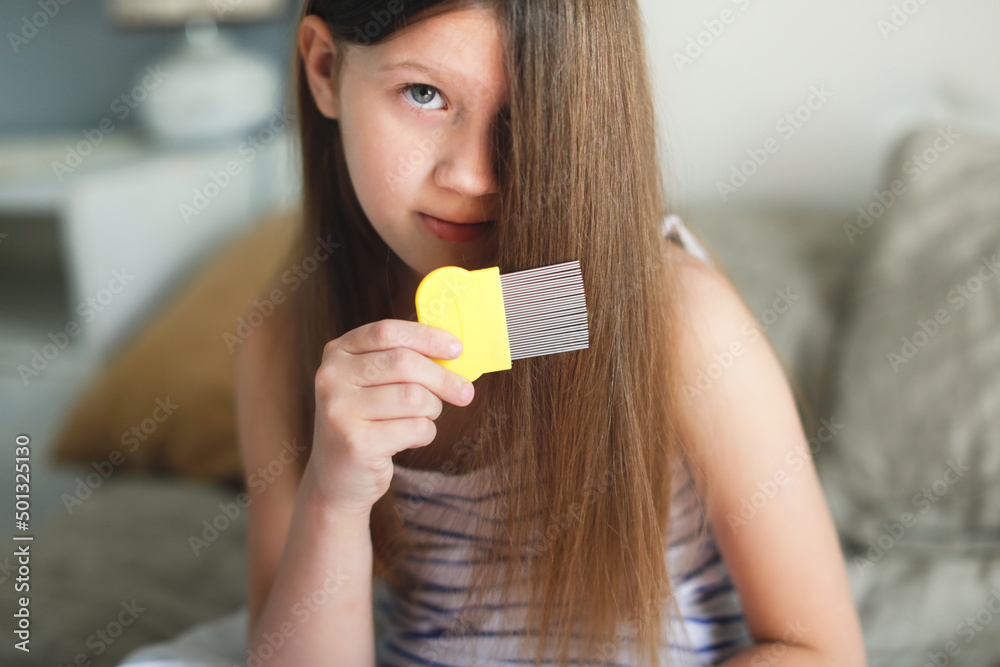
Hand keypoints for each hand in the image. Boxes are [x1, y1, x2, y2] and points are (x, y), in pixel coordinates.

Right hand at [304, 319, 473, 513]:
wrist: (337, 478)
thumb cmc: (366, 423)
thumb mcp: (372, 383)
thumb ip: (402, 361)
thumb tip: (453, 351)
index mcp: (337, 353)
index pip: (387, 332)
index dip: (427, 337)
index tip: (456, 348)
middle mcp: (331, 378)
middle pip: (404, 362)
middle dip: (443, 378)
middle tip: (464, 391)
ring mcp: (340, 410)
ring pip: (414, 396)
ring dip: (432, 409)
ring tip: (424, 418)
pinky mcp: (356, 442)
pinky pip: (415, 428)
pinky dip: (425, 433)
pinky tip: (412, 438)